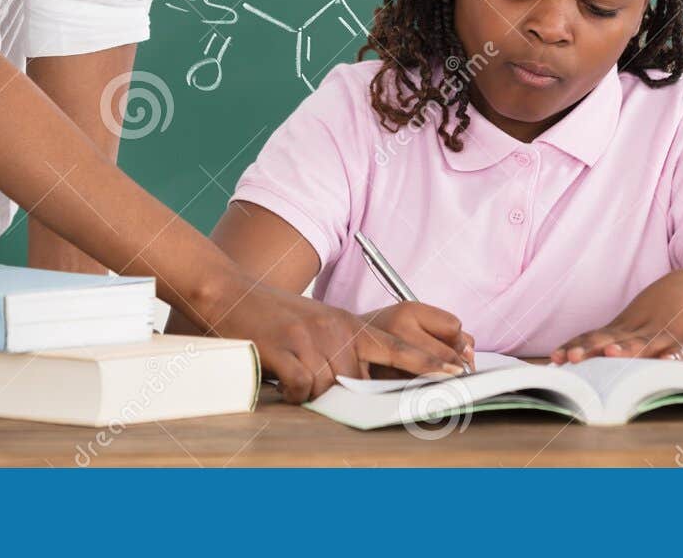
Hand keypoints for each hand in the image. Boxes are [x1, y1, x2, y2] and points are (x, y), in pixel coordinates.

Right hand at [195, 271, 468, 402]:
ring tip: (289, 369)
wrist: (228, 292)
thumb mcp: (318, 322)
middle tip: (316, 377)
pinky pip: (299, 387)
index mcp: (349, 323)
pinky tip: (279, 377)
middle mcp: (336, 329)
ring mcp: (311, 338)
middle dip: (342, 389)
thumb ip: (344, 345)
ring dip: (308, 387)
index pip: (399, 346)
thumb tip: (362, 379)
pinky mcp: (285, 349)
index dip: (428, 362)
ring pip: (327, 386)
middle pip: (358, 378)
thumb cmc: (273, 314)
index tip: (454, 374)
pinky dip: (289, 390)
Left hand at [551, 268, 682, 363]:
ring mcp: (662, 335)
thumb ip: (605, 341)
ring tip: (610, 354)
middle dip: (590, 349)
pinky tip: (665, 362)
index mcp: (622, 329)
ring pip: (641, 343)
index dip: (575, 347)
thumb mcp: (630, 324)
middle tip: (572, 357)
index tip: (556, 358)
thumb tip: (569, 357)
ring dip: (627, 349)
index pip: (593, 338)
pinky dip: (673, 357)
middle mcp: (638, 331)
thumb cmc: (656, 312)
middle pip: (610, 341)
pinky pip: (679, 351)